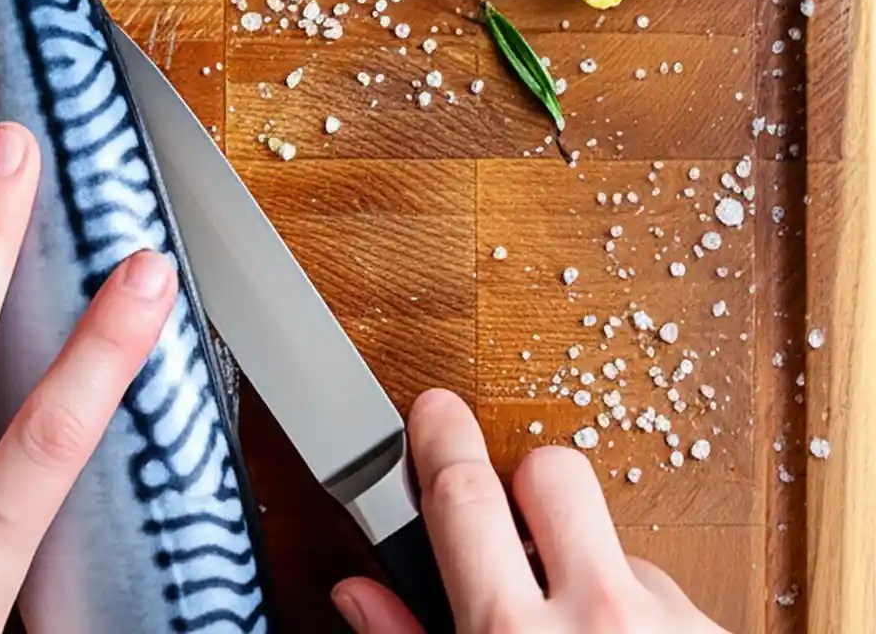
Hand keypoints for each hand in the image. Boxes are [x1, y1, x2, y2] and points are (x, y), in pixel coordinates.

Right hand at [331, 389, 727, 633]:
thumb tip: (359, 596)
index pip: (464, 498)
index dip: (437, 440)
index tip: (429, 413)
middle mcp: (599, 618)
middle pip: (554, 474)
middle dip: (521, 481)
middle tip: (506, 526)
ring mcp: (666, 622)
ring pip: (615, 543)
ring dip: (584, 566)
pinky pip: (665, 594)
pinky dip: (636, 615)